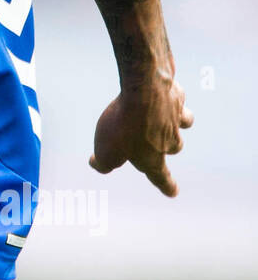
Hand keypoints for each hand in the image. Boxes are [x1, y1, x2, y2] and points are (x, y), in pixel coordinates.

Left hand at [89, 73, 193, 196]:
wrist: (144, 88)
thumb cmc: (125, 124)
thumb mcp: (106, 151)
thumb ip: (103, 163)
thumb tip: (97, 164)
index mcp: (154, 157)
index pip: (161, 177)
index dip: (166, 186)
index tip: (173, 192)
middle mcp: (169, 138)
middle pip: (175, 146)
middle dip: (168, 147)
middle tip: (156, 142)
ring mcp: (175, 115)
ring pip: (183, 122)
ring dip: (177, 121)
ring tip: (166, 116)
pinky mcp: (175, 93)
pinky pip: (176, 96)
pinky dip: (172, 95)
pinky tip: (161, 87)